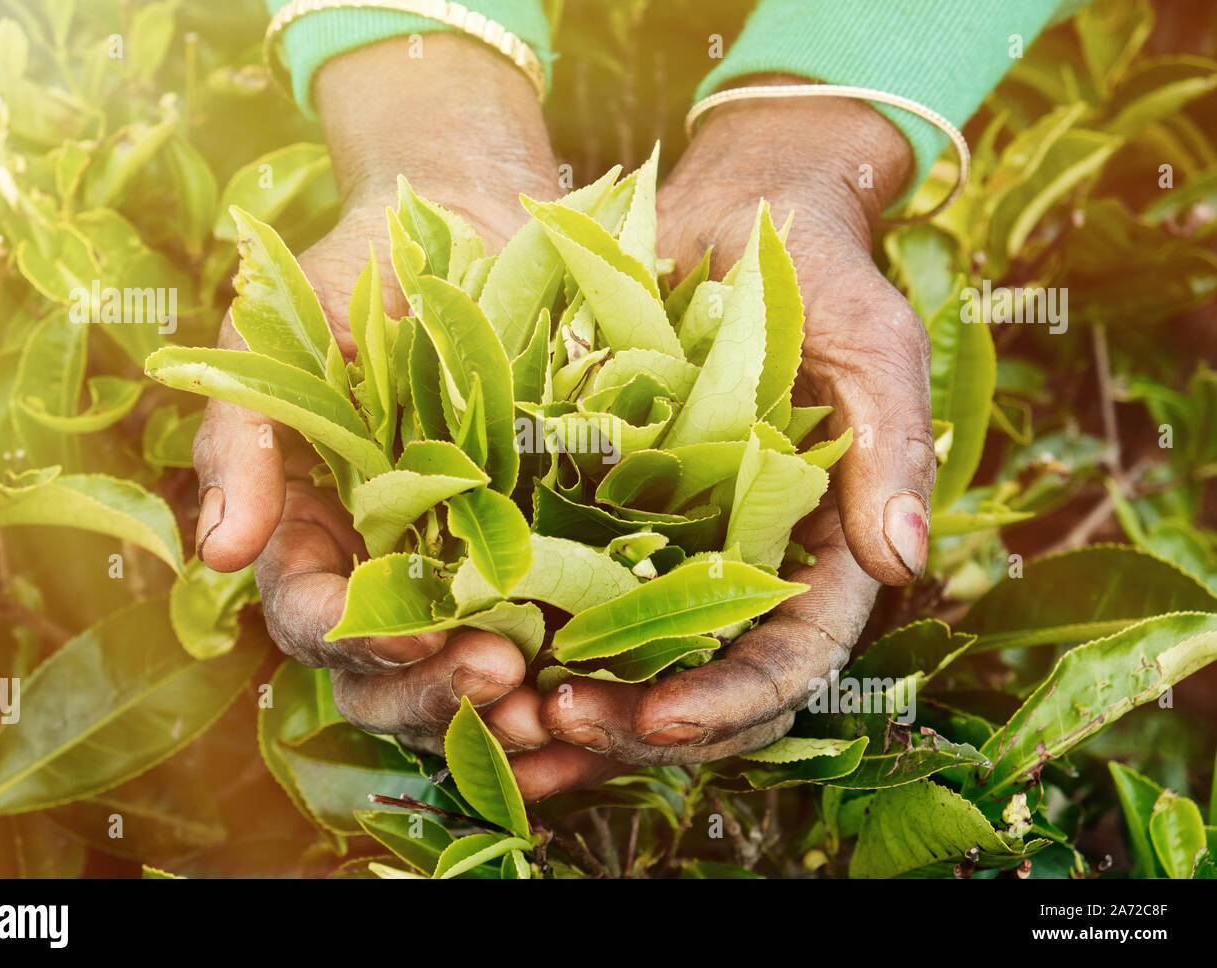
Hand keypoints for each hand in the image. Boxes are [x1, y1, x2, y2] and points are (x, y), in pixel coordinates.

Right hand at [192, 36, 562, 760]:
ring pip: (462, 669)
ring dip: (501, 703)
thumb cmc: (355, 273)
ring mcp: (460, 562)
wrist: (466, 214)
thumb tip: (219, 555)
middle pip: (387, 673)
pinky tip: (601, 673)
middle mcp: (382, 564)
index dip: (358, 641)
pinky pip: (545, 621)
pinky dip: (564, 661)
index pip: (314, 617)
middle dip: (436, 692)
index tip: (421, 635)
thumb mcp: (273, 343)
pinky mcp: (537, 546)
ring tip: (556, 707)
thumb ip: (241, 444)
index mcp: (312, 530)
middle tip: (504, 681)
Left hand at [536, 80, 935, 780]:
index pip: (790, 656)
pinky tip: (475, 652)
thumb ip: (890, 444)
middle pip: (702, 681)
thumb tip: (906, 559)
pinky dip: (529, 632)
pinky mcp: (599, 508)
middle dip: (639, 721)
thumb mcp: (867, 343)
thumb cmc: (817, 271)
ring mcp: (669, 543)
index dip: (733, 700)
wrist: (731, 210)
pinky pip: (567, 589)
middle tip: (557, 724)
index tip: (662, 718)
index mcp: (819, 549)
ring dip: (575, 697)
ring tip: (507, 712)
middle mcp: (743, 564)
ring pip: (630, 658)